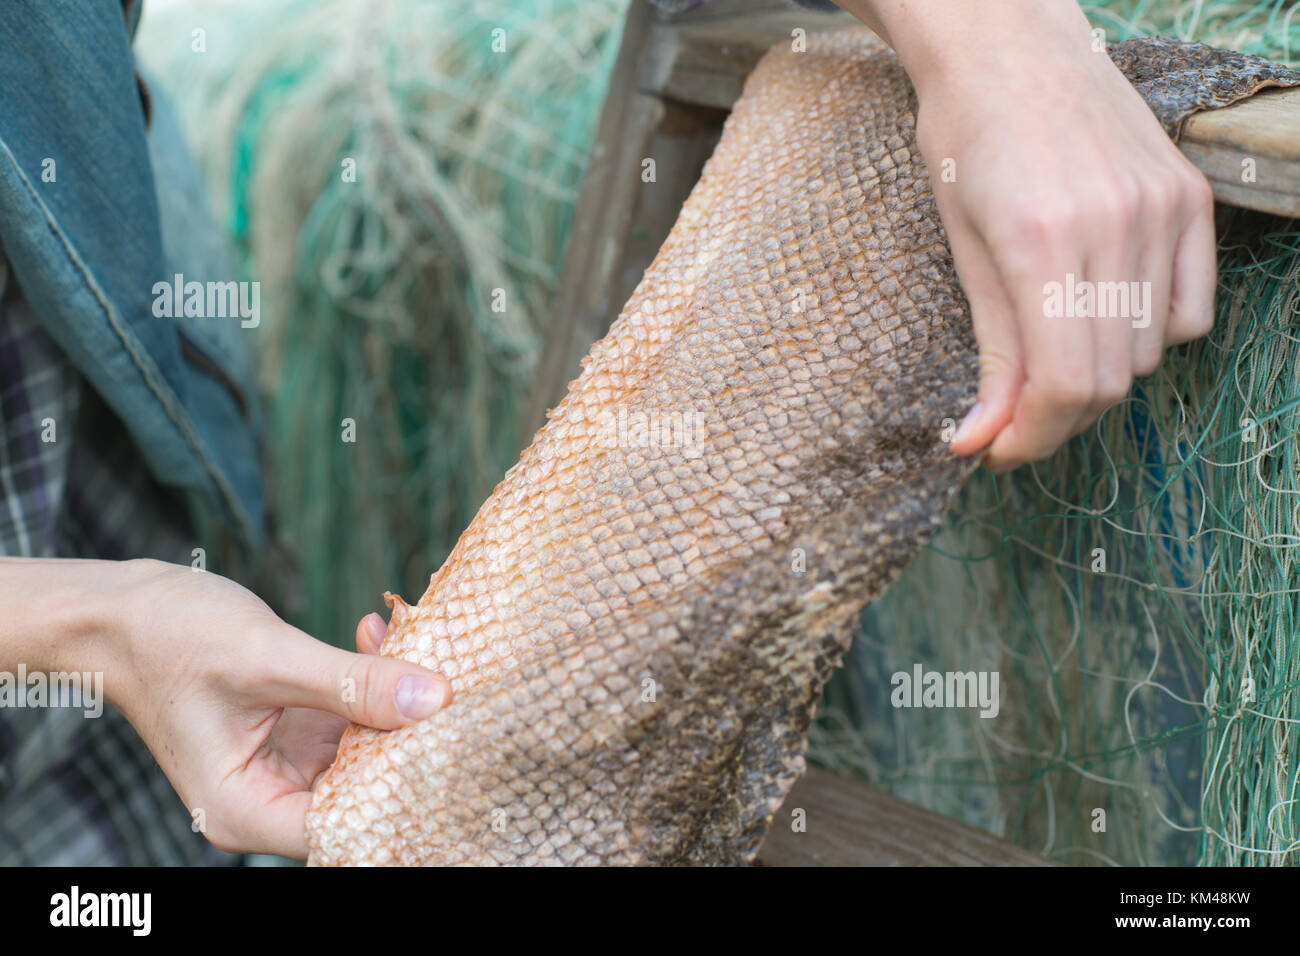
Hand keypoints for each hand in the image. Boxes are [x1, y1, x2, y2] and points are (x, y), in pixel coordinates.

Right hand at [107, 559, 448, 858]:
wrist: (122, 610)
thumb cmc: (170, 638)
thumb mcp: (269, 659)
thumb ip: (352, 684)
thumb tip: (434, 700)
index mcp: (247, 810)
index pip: (346, 825)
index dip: (402, 790)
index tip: (451, 741)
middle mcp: (268, 798)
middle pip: (363, 789)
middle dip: (408, 739)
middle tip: (452, 687)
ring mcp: (284, 764)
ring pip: (365, 748)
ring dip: (395, 701)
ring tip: (423, 649)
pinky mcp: (294, 730)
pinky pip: (350, 715)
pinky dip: (370, 679)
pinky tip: (380, 634)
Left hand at [845, 0, 1216, 470]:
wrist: (1010, 49)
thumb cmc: (964, 143)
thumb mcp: (963, 252)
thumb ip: (989, 352)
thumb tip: (982, 443)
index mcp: (1040, 242)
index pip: (1063, 386)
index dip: (1030, 438)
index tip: (997, 450)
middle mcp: (1113, 226)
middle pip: (1107, 381)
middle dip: (1053, 419)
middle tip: (1012, 415)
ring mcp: (1162, 210)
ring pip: (1147, 354)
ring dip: (1095, 378)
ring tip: (1049, 354)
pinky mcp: (1191, 200)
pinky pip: (1189, 313)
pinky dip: (1148, 338)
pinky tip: (1104, 317)